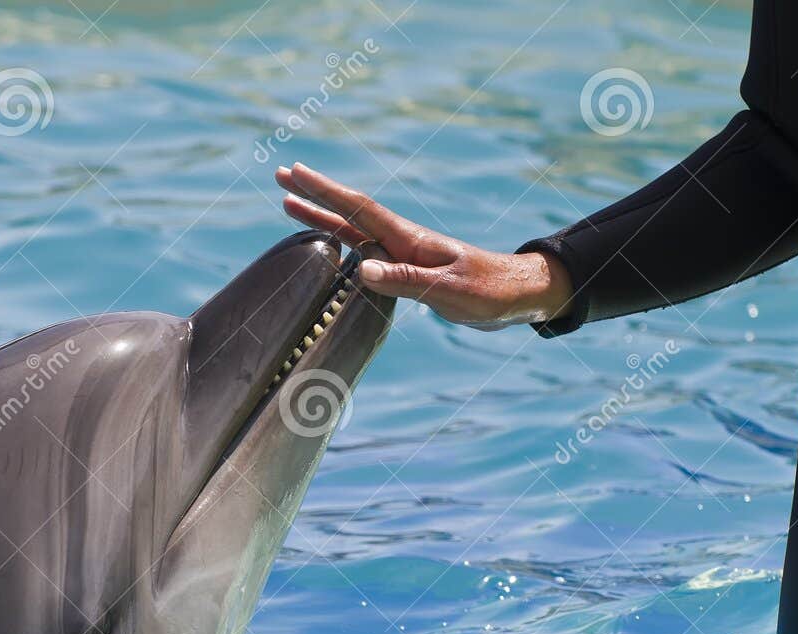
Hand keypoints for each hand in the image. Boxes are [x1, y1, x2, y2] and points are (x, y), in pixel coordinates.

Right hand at [275, 162, 572, 329]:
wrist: (516, 295)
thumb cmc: (487, 292)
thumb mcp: (447, 290)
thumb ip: (405, 279)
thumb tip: (361, 268)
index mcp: (409, 239)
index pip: (359, 210)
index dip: (325, 193)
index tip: (295, 175)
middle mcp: (401, 240)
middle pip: (348, 213)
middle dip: (314, 195)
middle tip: (281, 175)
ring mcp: (402, 253)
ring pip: (352, 230)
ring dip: (321, 217)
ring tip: (289, 205)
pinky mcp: (407, 269)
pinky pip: (363, 250)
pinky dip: (340, 241)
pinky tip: (328, 242)